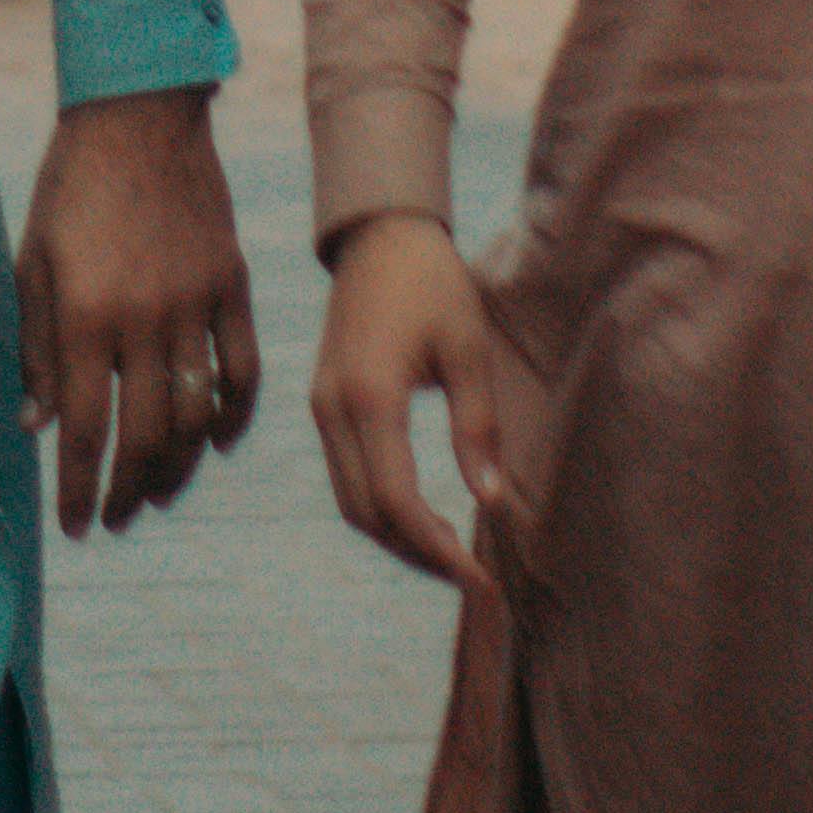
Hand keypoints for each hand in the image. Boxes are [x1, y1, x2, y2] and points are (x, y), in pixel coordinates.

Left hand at [20, 85, 257, 535]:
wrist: (137, 113)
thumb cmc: (70, 187)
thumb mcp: (32, 262)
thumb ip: (35, 348)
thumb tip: (35, 427)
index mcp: (86, 314)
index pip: (84, 428)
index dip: (77, 487)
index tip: (73, 527)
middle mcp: (145, 318)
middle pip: (147, 437)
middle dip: (129, 490)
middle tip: (116, 516)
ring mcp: (196, 303)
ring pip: (198, 416)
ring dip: (180, 468)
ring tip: (158, 492)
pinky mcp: (232, 284)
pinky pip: (243, 371)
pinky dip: (236, 416)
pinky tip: (219, 442)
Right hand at [312, 210, 511, 590]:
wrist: (380, 232)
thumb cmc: (433, 284)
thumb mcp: (468, 349)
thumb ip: (476, 427)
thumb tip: (491, 503)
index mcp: (369, 395)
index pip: (397, 500)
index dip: (437, 550)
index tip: (479, 580)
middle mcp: (333, 407)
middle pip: (367, 514)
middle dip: (417, 555)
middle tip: (471, 577)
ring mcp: (321, 405)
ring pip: (350, 502)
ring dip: (397, 538)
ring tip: (451, 555)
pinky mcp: (323, 401)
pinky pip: (345, 475)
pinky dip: (380, 509)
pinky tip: (420, 516)